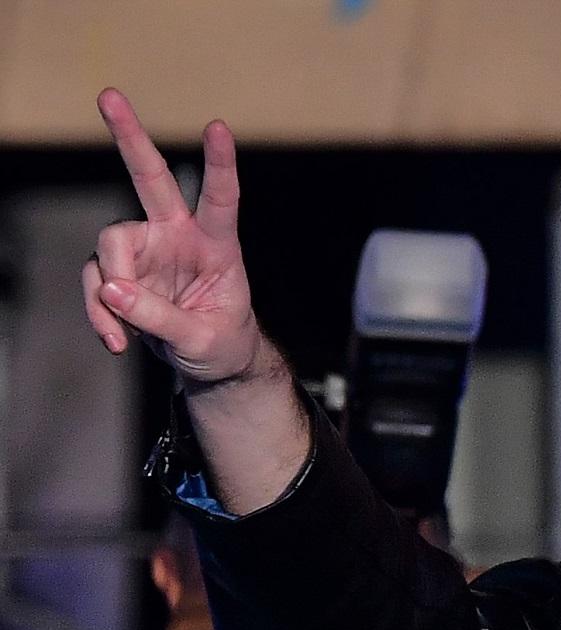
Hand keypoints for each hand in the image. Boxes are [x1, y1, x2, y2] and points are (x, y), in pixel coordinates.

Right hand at [82, 88, 261, 384]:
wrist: (210, 365)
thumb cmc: (222, 345)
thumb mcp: (204, 342)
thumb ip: (161, 317)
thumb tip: (112, 290)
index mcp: (218, 246)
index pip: (221, 199)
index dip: (219, 164)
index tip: (218, 127)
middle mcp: (178, 236)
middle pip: (150, 178)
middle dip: (129, 137)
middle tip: (109, 95)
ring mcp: (146, 250)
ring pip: (109, 247)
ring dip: (110, 294)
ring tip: (124, 334)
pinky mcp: (121, 271)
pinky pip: (98, 283)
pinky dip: (101, 313)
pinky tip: (117, 340)